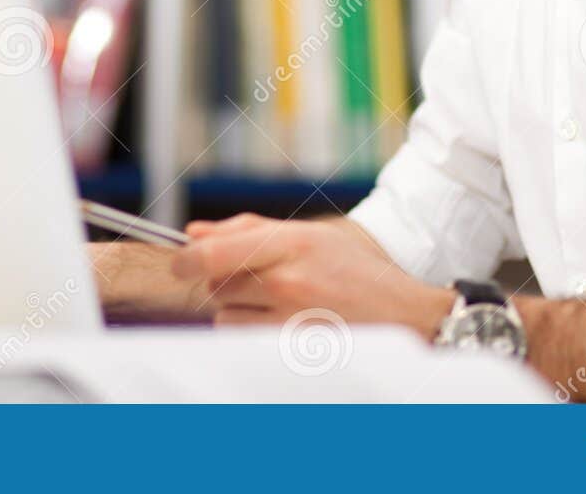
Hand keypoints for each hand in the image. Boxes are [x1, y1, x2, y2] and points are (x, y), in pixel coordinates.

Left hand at [170, 213, 452, 336]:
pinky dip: (252, 336)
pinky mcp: (294, 354)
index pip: (214, 255)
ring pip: (226, 320)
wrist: (405, 316)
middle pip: (216, 287)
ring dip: (237, 313)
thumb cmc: (354, 271)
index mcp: (292, 244)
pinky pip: (246, 345)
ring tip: (275, 306)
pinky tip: (283, 327)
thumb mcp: (306, 235)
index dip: (186, 260)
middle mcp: (289, 283)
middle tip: (256, 282)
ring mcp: (291, 323)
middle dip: (223, 284)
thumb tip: (193, 234)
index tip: (180, 263)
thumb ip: (245, 230)